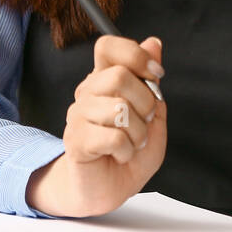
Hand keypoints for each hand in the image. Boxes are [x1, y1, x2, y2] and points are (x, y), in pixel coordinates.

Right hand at [26, 35, 166, 216]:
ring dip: (138, 132)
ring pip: (119, 108)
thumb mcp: (153, 115)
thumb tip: (154, 43)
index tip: (155, 74)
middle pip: (119, 75)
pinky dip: (127, 151)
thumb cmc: (130, 151)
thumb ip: (151, 81)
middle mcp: (88, 93)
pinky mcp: (76, 141)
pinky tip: (121, 155)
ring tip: (132, 143)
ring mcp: (78, 116)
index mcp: (104, 79)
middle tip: (144, 122)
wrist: (110, 188)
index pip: (108, 46)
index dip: (136, 55)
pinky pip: (113, 138)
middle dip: (145, 102)